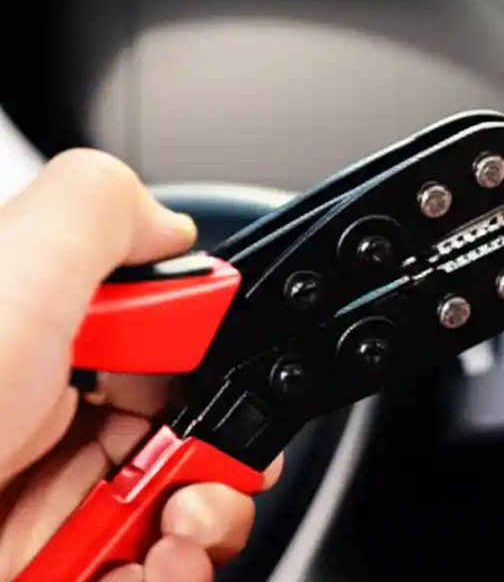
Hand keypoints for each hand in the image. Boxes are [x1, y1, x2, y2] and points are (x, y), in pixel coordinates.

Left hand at [0, 150, 279, 580]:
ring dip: (198, 529)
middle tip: (196, 474)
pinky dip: (162, 574)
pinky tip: (143, 568)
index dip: (217, 364)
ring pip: (172, 516)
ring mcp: (40, 510)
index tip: (227, 386)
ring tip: (165, 539)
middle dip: (219, 456)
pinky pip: (140, 573)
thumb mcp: (1, 271)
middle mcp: (41, 423)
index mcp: (38, 342)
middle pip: (182, 432)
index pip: (163, 340)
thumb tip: (172, 227)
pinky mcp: (52, 570)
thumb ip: (97, 211)